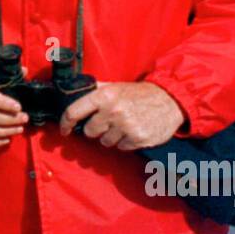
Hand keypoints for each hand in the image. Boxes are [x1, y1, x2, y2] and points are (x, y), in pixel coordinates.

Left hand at [60, 81, 184, 150]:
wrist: (169, 100)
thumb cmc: (140, 93)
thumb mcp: (116, 86)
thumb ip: (96, 90)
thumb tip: (75, 91)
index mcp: (104, 95)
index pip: (74, 112)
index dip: (65, 123)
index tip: (65, 129)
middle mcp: (113, 111)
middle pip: (89, 131)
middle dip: (95, 129)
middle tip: (107, 122)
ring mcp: (125, 126)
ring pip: (105, 142)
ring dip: (111, 136)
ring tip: (122, 125)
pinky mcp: (137, 139)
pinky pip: (121, 147)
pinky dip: (125, 142)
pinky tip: (132, 131)